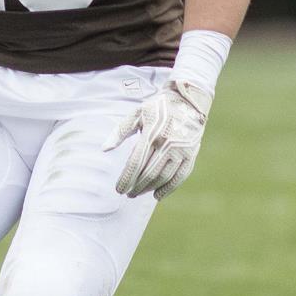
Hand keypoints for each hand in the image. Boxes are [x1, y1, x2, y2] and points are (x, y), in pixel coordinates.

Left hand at [105, 76, 212, 198]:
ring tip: (138, 193)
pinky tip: (157, 196)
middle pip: (149, 173)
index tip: (118, 189)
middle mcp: (168, 144)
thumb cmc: (157, 107)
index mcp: (152, 133)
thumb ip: (120, 132)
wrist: (188, 100)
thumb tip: (104, 149)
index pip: (136, 162)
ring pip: (164, 177)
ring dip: (149, 189)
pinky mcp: (191, 154)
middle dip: (136, 187)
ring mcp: (182, 150)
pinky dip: (169, 188)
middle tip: (127, 194)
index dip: (126, 178)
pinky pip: (180, 176)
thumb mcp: (136, 113)